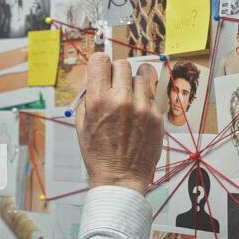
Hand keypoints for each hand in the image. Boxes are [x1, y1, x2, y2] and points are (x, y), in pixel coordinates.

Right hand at [74, 53, 162, 193]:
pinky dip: (145, 99)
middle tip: (115, 86)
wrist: (120, 178)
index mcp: (98, 101)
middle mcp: (121, 100)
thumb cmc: (99, 154)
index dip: (100, 64)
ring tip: (129, 97)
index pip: (100, 60)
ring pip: (141, 76)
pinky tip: (138, 112)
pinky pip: (152, 94)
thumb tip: (93, 76)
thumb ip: (88, 97)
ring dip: (134, 83)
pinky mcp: (156, 116)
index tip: (102, 70)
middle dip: (117, 73)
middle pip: (122, 64)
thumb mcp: (82, 124)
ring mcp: (142, 107)